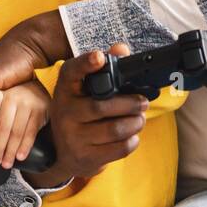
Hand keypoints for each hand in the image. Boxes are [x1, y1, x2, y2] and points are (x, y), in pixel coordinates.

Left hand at [0, 78, 50, 168]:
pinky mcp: (40, 111)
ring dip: (11, 151)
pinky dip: (25, 147)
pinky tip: (20, 156)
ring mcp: (27, 104)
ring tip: (6, 163)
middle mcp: (13, 98)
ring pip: (17, 132)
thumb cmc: (16, 100)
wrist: (41, 88)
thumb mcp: (2, 100)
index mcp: (0, 95)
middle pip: (3, 125)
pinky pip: (31, 132)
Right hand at [44, 42, 148, 180]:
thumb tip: (122, 49)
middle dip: (131, 104)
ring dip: (135, 123)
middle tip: (143, 102)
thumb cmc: (80, 114)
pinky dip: (132, 141)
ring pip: (115, 129)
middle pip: (102, 106)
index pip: (71, 72)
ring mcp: (73, 137)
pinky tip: (131, 136)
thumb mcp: (84, 90)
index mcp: (65, 89)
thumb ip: (105, 68)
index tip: (99, 57)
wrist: (62, 153)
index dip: (85, 63)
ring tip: (139, 119)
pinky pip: (119, 148)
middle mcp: (65, 112)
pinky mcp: (86, 157)